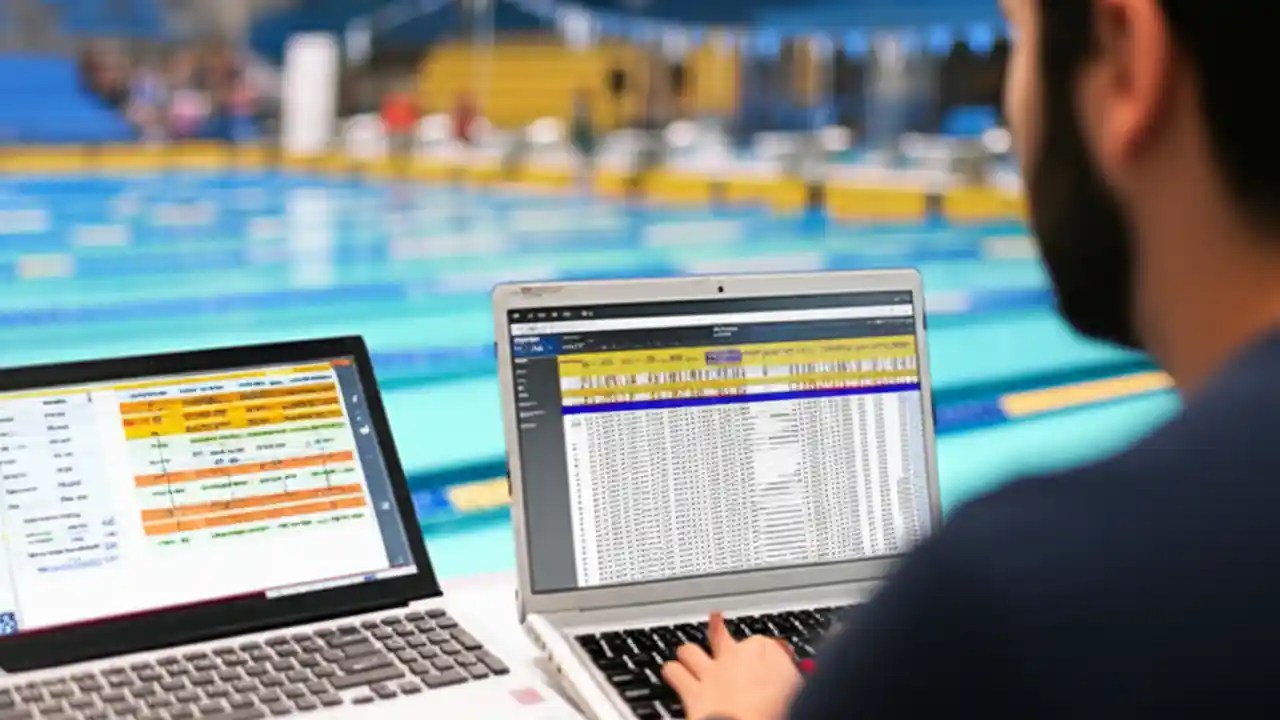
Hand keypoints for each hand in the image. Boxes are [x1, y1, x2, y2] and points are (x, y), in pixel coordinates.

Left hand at [661, 612, 801, 719]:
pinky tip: (673, 674)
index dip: (765, 652)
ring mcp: (710, 672)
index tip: (771, 662)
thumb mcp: (796, 690)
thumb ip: (789, 678)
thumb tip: (789, 678)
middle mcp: (734, 657)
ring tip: (688, 657)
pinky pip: (672, 670)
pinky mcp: (690, 690)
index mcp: (765, 653)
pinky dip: (672, 671)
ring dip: (689, 654)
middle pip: (719, 633)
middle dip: (717, 628)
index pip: (762, 641)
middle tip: (715, 620)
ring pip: (690, 649)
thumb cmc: (776, 712)